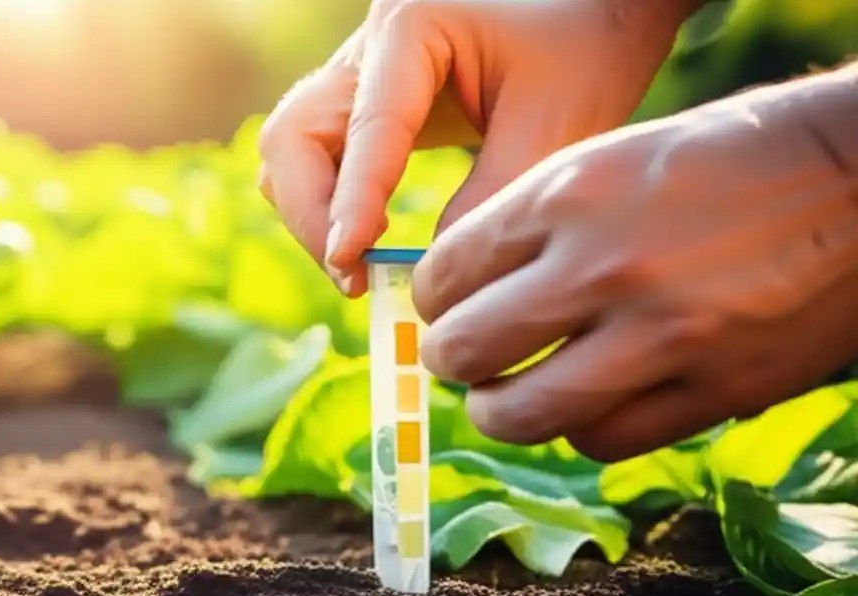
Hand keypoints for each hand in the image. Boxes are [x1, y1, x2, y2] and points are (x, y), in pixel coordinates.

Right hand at [258, 0, 699, 295]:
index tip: (349, 262)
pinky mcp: (364, 105)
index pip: (365, 127)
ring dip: (312, 214)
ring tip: (360, 269)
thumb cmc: (587, 49)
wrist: (596, 12)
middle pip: (293, 137)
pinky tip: (371, 242)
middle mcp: (368, 46)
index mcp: (411, 25)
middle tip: (352, 276)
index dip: (351, 202)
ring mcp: (358, 74)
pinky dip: (331, 206)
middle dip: (311, 213)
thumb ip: (493, 195)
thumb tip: (431, 274)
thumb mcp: (556, 123)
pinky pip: (319, 159)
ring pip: (292, 151)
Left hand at [413, 65, 857, 461]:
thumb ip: (534, 223)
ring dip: (500, 412)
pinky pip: (602, 440)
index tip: (444, 308)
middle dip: (448, 361)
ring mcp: (660, 337)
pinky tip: (588, 403)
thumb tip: (464, 290)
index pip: (443, 276)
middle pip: (465, 351)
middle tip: (463, 358)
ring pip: (522, 415)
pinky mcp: (713, 390)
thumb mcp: (614, 157)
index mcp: (569, 194)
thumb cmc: (730, 157)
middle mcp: (603, 267)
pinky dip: (580, 428)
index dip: (431, 301)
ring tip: (506, 397)